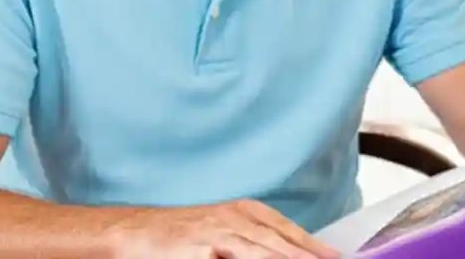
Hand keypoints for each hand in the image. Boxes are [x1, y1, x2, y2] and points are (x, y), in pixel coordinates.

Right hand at [105, 200, 339, 258]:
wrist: (128, 234)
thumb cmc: (175, 239)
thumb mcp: (220, 236)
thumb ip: (250, 244)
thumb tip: (283, 249)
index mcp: (243, 212)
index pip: (287, 231)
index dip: (313, 246)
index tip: (336, 257)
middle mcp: (234, 218)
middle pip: (281, 241)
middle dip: (309, 256)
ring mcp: (217, 233)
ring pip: (264, 249)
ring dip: (291, 257)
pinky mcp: (201, 247)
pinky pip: (237, 258)